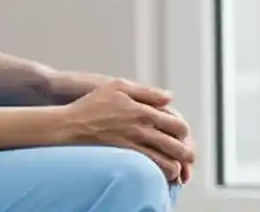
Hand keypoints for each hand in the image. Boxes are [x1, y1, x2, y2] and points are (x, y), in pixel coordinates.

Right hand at [65, 79, 194, 180]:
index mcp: (144, 110)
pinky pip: (150, 168)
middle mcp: (142, 128)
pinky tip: (162, 173)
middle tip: (188, 158)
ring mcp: (134, 143)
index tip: (183, 136)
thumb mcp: (119, 86)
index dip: (185, 132)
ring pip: (167, 160)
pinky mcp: (125, 155)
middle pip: (176, 144)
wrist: (71, 124)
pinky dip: (161, 172)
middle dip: (186, 152)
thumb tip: (169, 98)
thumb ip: (147, 92)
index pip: (176, 124)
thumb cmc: (93, 103)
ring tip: (179, 170)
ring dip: (177, 166)